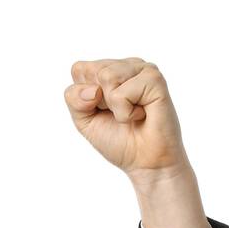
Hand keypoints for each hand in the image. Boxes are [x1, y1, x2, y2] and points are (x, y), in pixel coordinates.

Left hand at [63, 57, 189, 178]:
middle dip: (97, 101)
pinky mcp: (154, 79)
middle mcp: (126, 65)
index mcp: (110, 69)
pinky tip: (141, 115)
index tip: (102, 110)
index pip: (79, 69)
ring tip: (131, 113)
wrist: (145, 162)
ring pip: (106, 76)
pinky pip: (121, 93)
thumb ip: (74, 99)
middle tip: (118, 113)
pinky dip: (125, 113)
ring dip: (113, 106)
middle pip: (91, 71)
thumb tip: (93, 90)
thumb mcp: (84, 120)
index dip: (83, 97)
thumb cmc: (119, 140)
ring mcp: (142, 69)